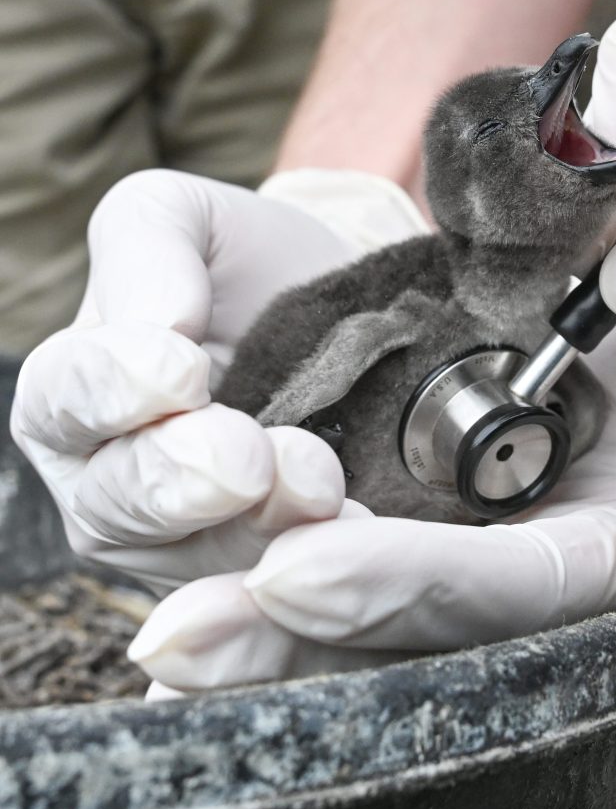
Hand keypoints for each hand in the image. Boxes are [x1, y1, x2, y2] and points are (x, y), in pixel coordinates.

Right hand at [11, 168, 425, 591]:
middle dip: (184, 481)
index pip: (68, 401)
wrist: (345, 320)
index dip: (119, 389)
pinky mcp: (257, 571)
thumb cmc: (254, 268)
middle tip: (245, 458)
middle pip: (115, 504)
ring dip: (256, 528)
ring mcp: (184, 540)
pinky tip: (355, 532)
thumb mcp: (191, 220)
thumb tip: (154, 326)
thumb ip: (147, 247)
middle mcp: (112, 479)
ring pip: (195, 559)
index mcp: (79, 391)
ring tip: (318, 487)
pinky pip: (272, 587)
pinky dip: (311, 565)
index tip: (183, 367)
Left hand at [127, 319, 615, 692]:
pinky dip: (229, 572)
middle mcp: (503, 567)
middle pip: (400, 633)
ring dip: (248, 611)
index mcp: (593, 546)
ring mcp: (433, 545)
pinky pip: (292, 556)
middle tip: (190, 638)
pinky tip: (174, 624)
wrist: (578, 266)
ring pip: (334, 614)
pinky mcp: (374, 509)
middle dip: (293, 637)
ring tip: (172, 624)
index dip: (411, 588)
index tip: (300, 573)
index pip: (507, 593)